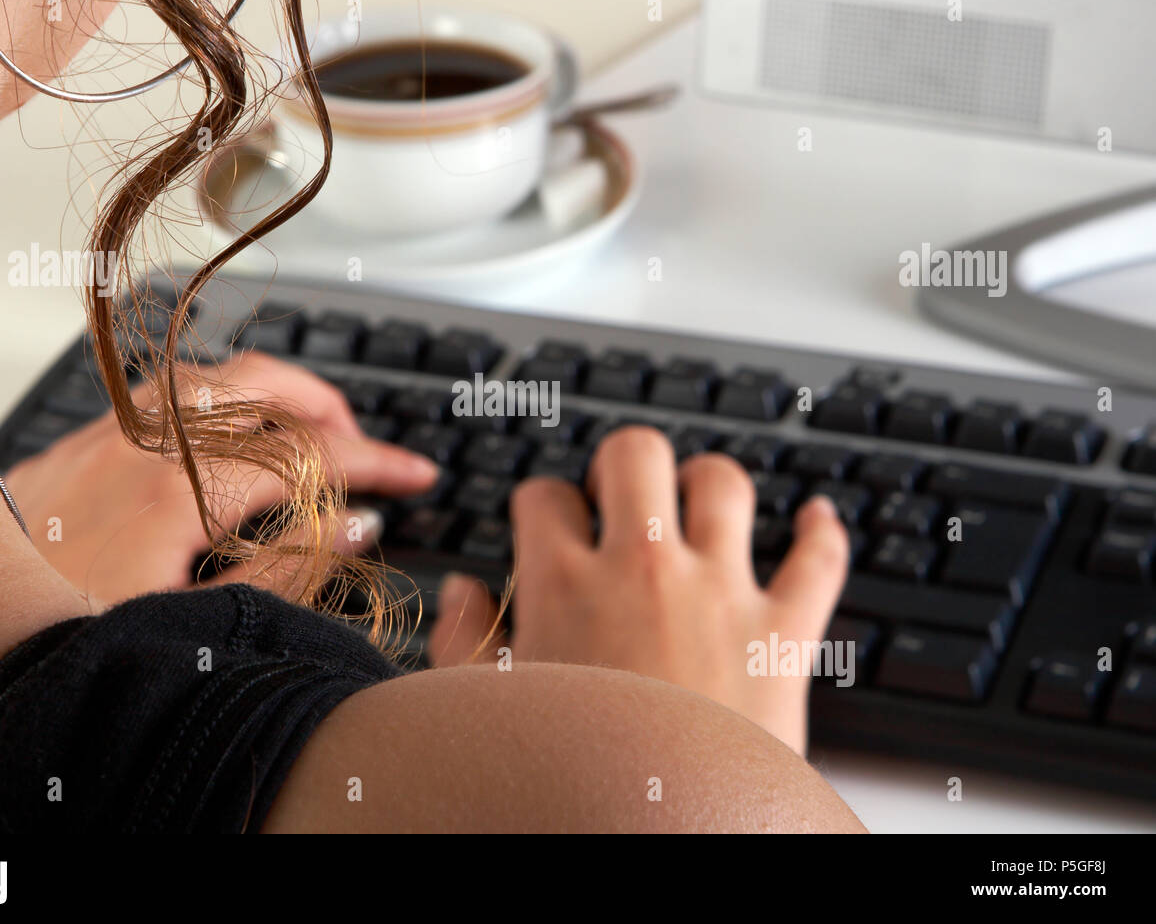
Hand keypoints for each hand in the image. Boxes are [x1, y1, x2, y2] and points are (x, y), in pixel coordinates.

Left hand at [4, 351, 439, 606]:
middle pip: (262, 386)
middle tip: (366, 443)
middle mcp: (141, 442)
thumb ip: (286, 571)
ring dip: (272, 389)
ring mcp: (104, 435)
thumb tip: (353, 526)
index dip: (373, 461)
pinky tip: (221, 430)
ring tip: (305, 423)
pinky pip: (162, 393)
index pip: (304, 454)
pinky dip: (215, 398)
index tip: (415, 475)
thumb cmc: (64, 638)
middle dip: (329, 405)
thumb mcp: (194, 622)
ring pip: (210, 374)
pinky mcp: (75, 445)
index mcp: (178, 489)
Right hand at [429, 426, 849, 754]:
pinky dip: (821, 532)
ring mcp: (720, 593)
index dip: (542, 505)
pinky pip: (818, 558)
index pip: (544, 495)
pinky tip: (816, 518)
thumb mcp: (491, 708)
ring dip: (708, 485)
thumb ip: (465, 641)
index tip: (548, 526)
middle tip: (620, 498)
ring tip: (696, 506)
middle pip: (635, 453)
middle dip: (623, 466)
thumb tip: (463, 593)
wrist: (658, 832)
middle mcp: (644, 569)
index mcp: (564, 583)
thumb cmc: (572, 777)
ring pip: (724, 483)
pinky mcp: (783, 632)